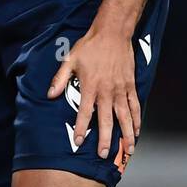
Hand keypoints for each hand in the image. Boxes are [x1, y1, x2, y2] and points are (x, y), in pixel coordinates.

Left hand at [47, 28, 138, 158]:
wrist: (113, 32)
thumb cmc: (90, 46)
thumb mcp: (70, 60)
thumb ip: (60, 79)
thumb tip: (50, 95)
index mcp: (90, 86)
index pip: (84, 113)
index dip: (80, 128)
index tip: (78, 142)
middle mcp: (106, 91)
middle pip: (106, 120)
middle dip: (105, 139)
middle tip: (104, 155)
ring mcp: (120, 89)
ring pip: (124, 116)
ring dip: (126, 134)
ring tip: (128, 150)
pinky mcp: (130, 85)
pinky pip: (135, 105)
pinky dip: (137, 119)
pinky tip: (137, 130)